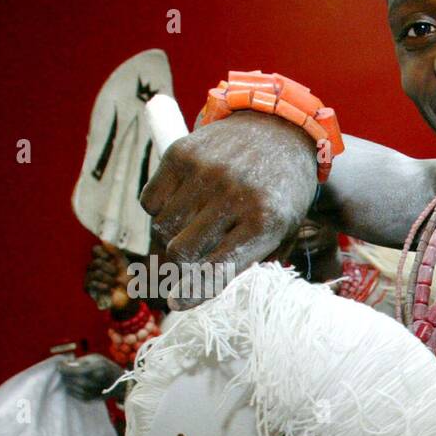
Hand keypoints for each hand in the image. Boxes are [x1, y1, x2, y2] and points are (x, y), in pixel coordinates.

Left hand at [59, 353, 126, 400]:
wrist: (120, 384)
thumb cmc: (108, 368)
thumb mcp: (96, 358)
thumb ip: (80, 360)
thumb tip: (65, 364)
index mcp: (91, 370)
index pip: (67, 370)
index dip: (61, 366)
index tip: (61, 364)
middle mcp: (88, 383)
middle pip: (66, 378)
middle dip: (64, 372)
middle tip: (67, 369)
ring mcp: (87, 392)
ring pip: (67, 385)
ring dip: (68, 380)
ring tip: (73, 376)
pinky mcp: (86, 399)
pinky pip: (71, 392)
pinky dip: (72, 387)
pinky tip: (77, 383)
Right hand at [85, 244, 128, 309]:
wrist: (129, 298)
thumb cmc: (128, 280)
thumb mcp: (124, 263)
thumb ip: (115, 251)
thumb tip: (103, 240)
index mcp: (102, 259)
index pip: (95, 250)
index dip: (104, 254)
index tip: (112, 260)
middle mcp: (94, 266)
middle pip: (96, 262)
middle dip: (110, 269)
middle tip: (117, 275)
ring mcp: (90, 277)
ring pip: (95, 273)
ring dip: (109, 279)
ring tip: (115, 283)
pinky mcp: (88, 288)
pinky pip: (91, 283)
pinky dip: (103, 286)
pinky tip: (109, 289)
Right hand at [139, 111, 318, 304]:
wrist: (280, 129)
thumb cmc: (281, 192)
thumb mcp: (284, 230)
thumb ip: (253, 262)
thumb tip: (204, 292)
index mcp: (265, 221)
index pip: (218, 269)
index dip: (194, 292)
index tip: (178, 305)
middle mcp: (234, 195)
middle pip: (182, 252)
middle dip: (174, 273)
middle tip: (171, 282)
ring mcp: (205, 172)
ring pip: (162, 227)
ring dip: (166, 243)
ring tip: (180, 244)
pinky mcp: (181, 154)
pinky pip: (151, 201)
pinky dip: (157, 213)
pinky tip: (177, 212)